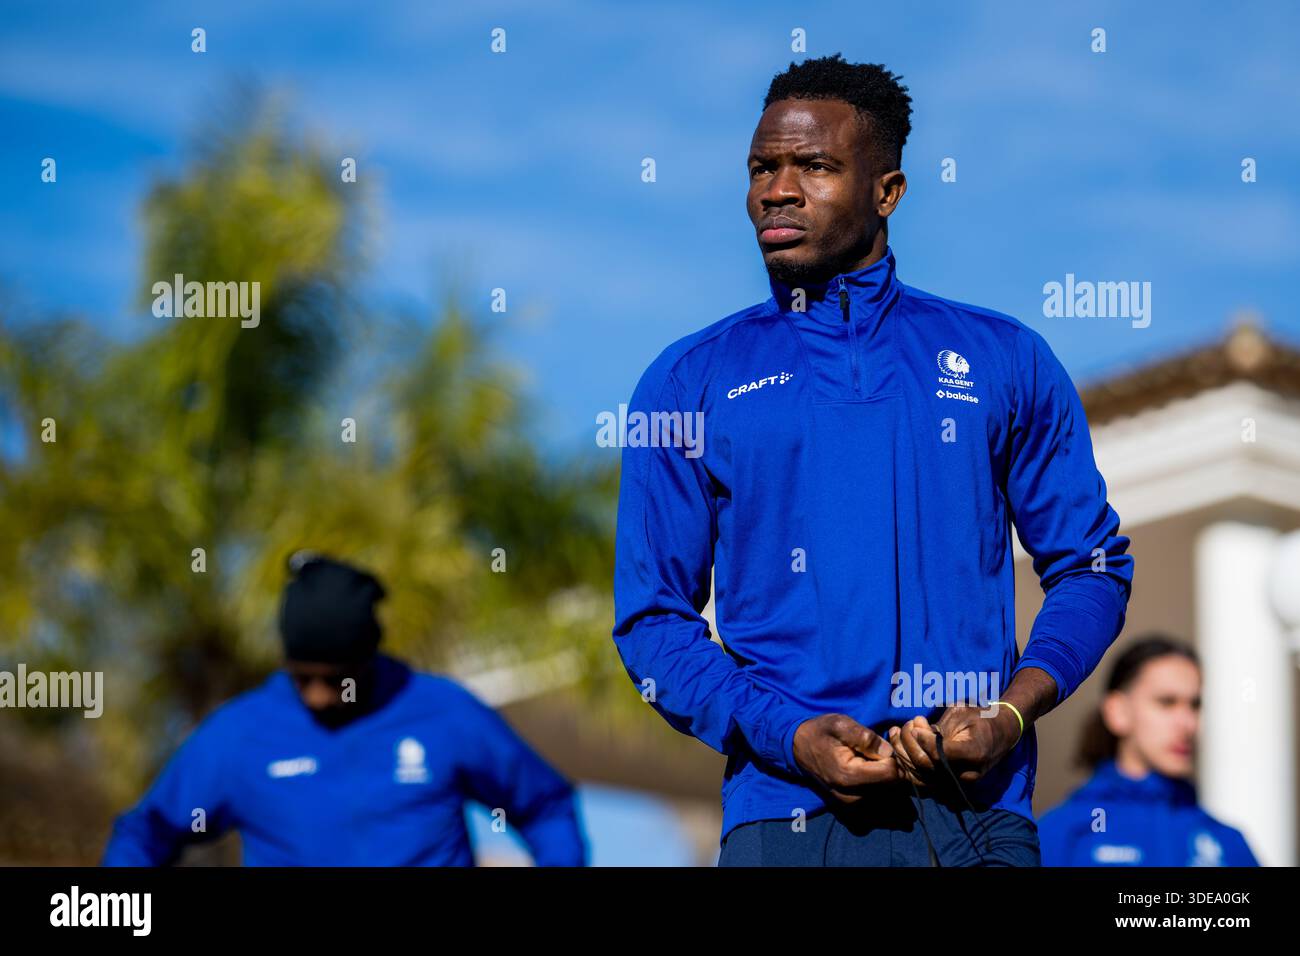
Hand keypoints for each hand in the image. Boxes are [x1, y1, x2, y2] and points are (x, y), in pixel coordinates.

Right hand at [792, 714, 899, 802]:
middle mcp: (851, 797)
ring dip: (885, 776)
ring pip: (887, 793)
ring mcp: (851, 805)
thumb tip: (888, 751)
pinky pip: (878, 798)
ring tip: (869, 759)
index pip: (890, 774)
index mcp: (848, 776)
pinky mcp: (852, 806)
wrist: (798, 747)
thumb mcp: (840, 724)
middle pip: (891, 785)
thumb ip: (865, 737)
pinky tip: (867, 770)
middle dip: (890, 767)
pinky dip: (878, 784)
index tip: (880, 745)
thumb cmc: (820, 732)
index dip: (891, 756)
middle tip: (875, 751)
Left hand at [887, 704, 1020, 787]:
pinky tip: (898, 746)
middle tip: (909, 724)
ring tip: (897, 731)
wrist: (1000, 735)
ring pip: (920, 776)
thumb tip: (917, 733)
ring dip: (902, 753)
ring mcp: (957, 783)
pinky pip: (921, 780)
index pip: (940, 754)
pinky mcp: (948, 784)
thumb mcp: (964, 715)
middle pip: (927, 766)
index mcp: (974, 754)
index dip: (923, 739)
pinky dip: (905, 765)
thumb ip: (942, 726)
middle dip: (910, 743)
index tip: (916, 722)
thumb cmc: (981, 719)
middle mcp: (966, 774)